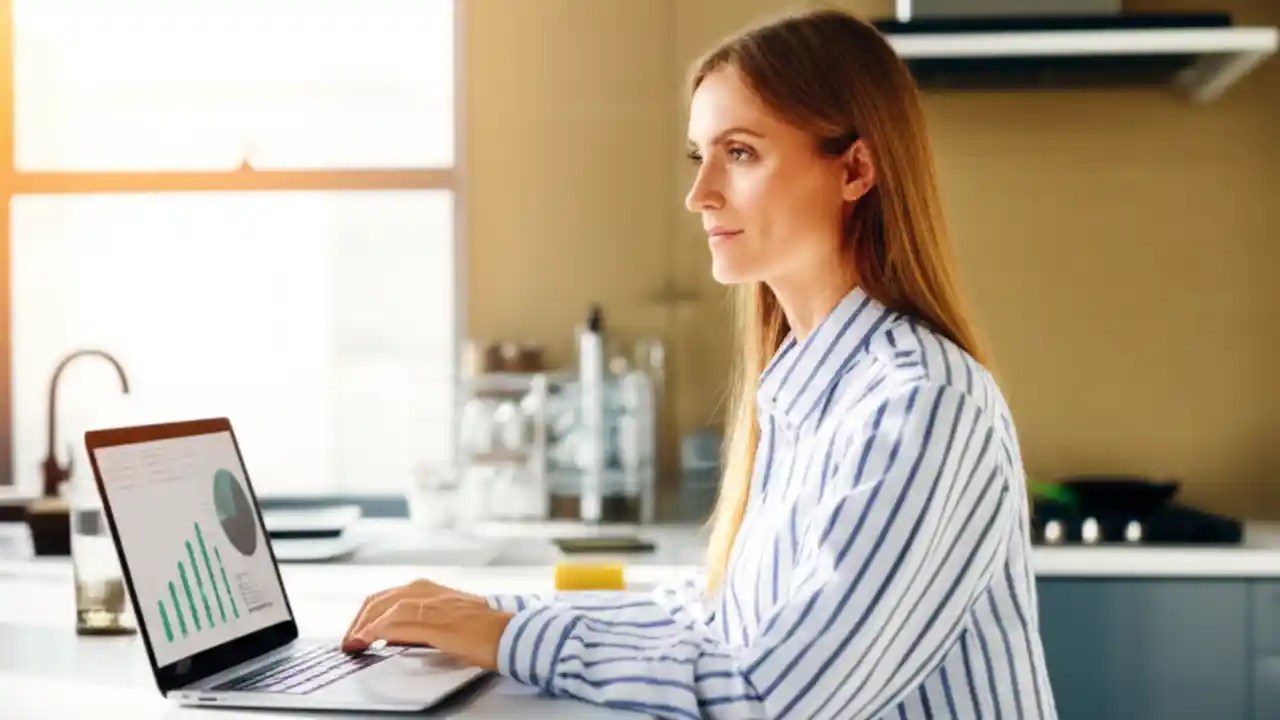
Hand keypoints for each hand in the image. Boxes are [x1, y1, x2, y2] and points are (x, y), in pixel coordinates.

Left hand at [341, 580, 512, 671]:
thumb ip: (425, 621)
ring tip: (353, 642)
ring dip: (364, 625)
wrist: (514, 634)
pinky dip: (378, 630)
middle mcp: (431, 592)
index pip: (390, 596)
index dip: (368, 613)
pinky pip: (399, 622)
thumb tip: (393, 635)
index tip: (357, 631)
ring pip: (387, 608)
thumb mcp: (452, 620)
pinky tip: (368, 639)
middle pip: (383, 599)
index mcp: (434, 590)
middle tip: (349, 639)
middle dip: (360, 618)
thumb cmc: (489, 632)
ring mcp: (435, 606)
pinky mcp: (438, 623)